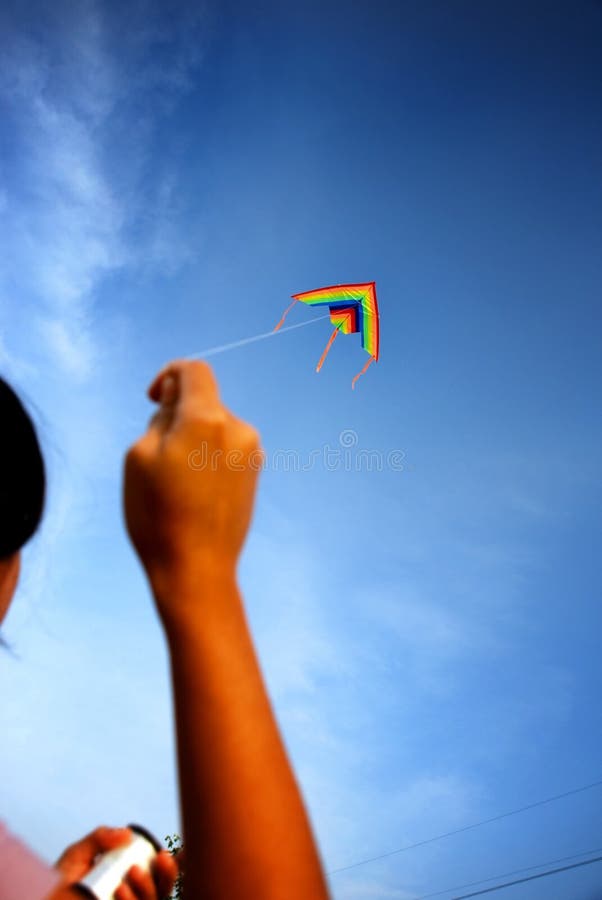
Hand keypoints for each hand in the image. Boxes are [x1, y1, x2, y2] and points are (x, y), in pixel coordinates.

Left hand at [54, 826, 177, 899]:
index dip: (170, 866)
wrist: (43, 897)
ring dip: (148, 887)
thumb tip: (127, 834)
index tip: (167, 852)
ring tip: (132, 872)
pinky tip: (120, 890)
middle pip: (163, 890)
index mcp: (126, 881)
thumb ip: (100, 838)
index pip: (158, 875)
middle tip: (161, 858)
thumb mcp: (77, 854)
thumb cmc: (58, 883)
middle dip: (167, 875)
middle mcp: (130, 899)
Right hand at [123, 360, 262, 606]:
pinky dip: (208, 457)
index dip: (169, 374)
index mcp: (208, 418)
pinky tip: (194, 493)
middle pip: (204, 401)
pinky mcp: (255, 475)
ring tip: (175, 483)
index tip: (153, 398)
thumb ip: (161, 416)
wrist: (197, 569)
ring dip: (193, 439)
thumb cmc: (158, 514)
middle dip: (178, 416)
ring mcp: (252, 453)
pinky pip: (225, 449)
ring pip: (214, 427)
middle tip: (156, 458)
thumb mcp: (140, 456)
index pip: (194, 370)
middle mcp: (238, 429)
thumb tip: (176, 396)